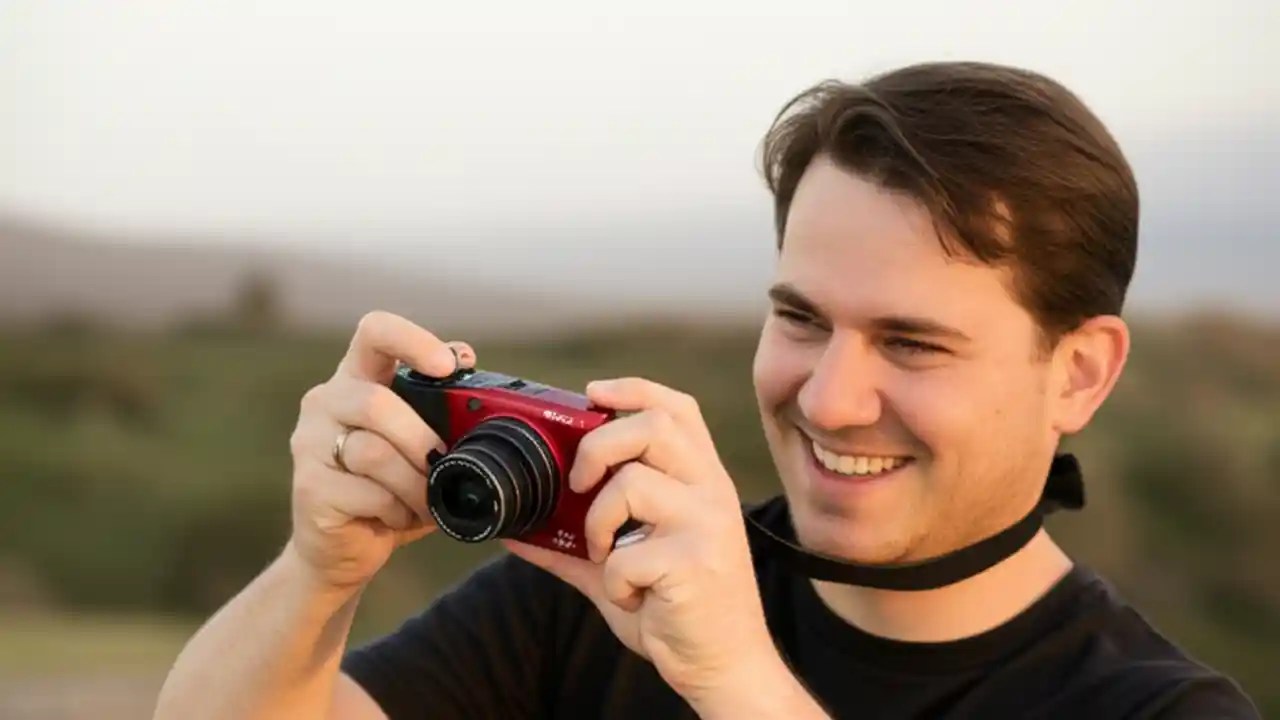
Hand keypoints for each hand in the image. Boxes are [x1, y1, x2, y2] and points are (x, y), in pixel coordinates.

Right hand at [285, 311, 474, 590]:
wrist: (344, 547)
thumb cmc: (390, 488)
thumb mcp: (422, 443)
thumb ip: (441, 404)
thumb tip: (466, 358)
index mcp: (357, 378)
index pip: (374, 332)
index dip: (411, 341)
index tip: (447, 366)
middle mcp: (325, 401)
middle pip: (376, 403)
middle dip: (421, 440)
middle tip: (441, 465)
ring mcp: (309, 443)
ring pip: (373, 453)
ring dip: (414, 484)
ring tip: (424, 501)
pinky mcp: (308, 486)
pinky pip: (367, 493)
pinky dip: (397, 510)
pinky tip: (397, 517)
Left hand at [503, 377, 781, 708]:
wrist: (726, 667)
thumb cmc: (681, 611)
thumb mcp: (628, 567)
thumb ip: (578, 544)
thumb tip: (518, 534)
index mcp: (702, 482)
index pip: (677, 408)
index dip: (633, 389)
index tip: (592, 393)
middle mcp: (711, 493)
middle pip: (653, 426)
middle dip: (599, 445)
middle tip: (578, 485)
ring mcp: (706, 526)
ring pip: (633, 484)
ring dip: (599, 522)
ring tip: (605, 554)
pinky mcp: (694, 564)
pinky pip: (625, 555)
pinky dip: (614, 581)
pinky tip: (633, 596)